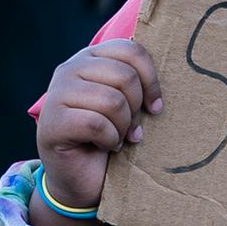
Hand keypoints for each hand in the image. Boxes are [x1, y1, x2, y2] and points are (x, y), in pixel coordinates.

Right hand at [33, 40, 160, 225]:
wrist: (83, 175)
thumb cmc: (112, 135)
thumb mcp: (129, 103)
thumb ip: (137, 81)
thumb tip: (176, 68)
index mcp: (90, 58)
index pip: (131, 50)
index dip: (151, 79)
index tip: (155, 106)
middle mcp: (69, 70)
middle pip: (125, 76)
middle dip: (136, 108)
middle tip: (131, 127)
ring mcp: (56, 94)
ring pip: (112, 101)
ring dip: (123, 126)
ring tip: (117, 136)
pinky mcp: (51, 122)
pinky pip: (95, 124)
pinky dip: (109, 140)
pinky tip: (105, 145)